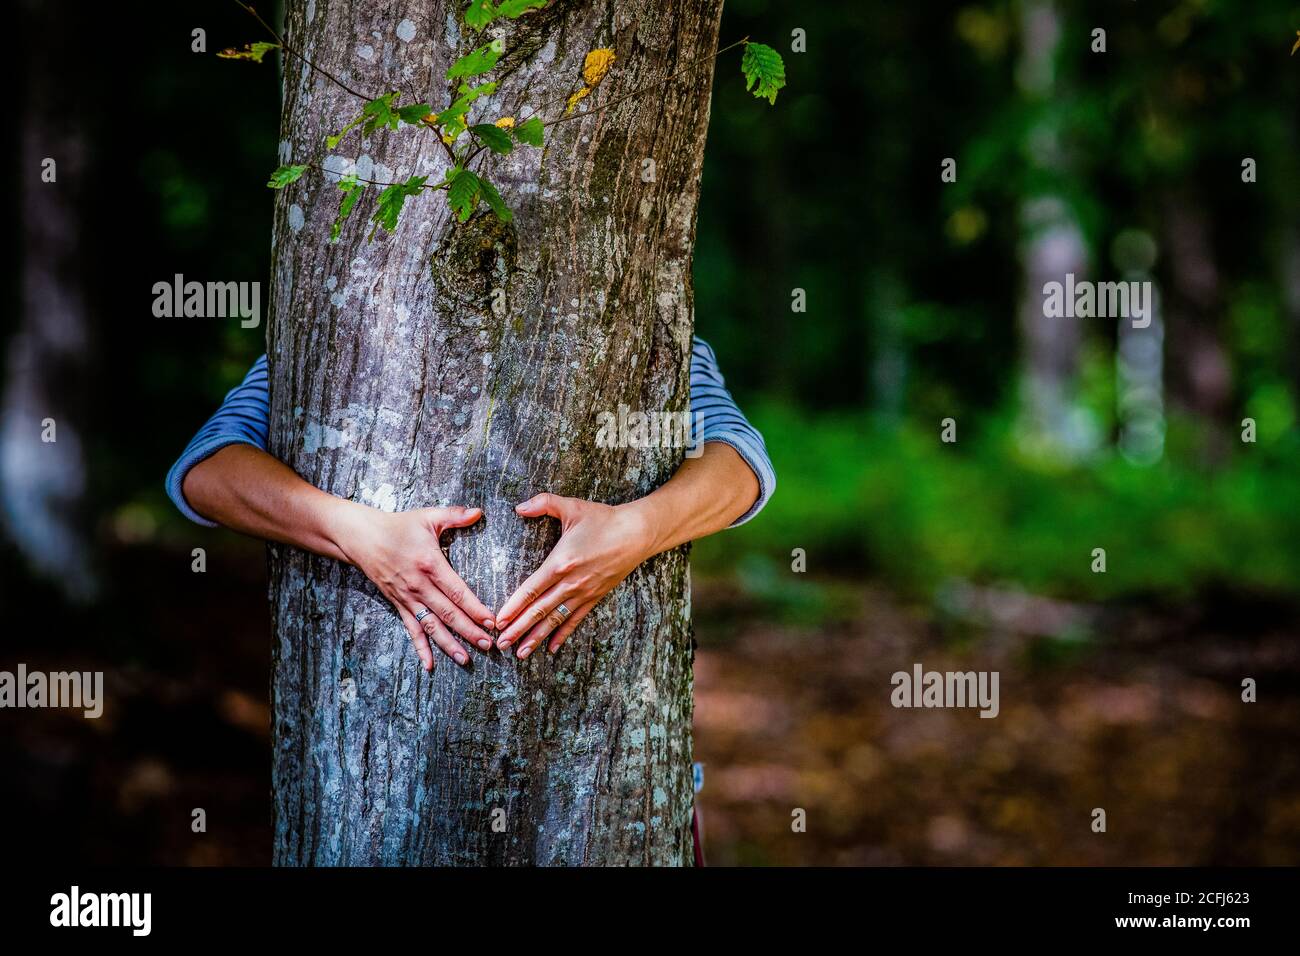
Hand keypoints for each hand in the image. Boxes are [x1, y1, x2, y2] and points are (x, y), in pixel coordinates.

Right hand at [332, 503, 495, 669]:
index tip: (492, 621)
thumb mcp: (428, 516)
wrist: (362, 537)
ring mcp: (407, 598)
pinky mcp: (398, 605)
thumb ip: (455, 515)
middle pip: (448, 613)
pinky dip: (420, 648)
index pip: (457, 592)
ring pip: (431, 626)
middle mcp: (419, 585)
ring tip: (466, 659)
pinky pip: (411, 630)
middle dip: (469, 631)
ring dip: (449, 644)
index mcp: (430, 564)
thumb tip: (480, 512)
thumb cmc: (399, 526)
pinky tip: (430, 665)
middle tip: (489, 645)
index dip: (475, 608)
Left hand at [494, 493, 655, 658]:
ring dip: (536, 637)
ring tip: (520, 654)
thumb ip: (543, 503)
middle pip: (539, 610)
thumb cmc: (603, 519)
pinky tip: (552, 648)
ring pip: (555, 620)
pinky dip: (563, 635)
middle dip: (518, 629)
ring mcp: (584, 593)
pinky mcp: (595, 597)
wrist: (637, 533)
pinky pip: (575, 620)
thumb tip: (518, 507)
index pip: (531, 590)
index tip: (498, 622)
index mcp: (561, 562)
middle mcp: (571, 582)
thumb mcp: (572, 506)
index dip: (514, 607)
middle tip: (501, 644)